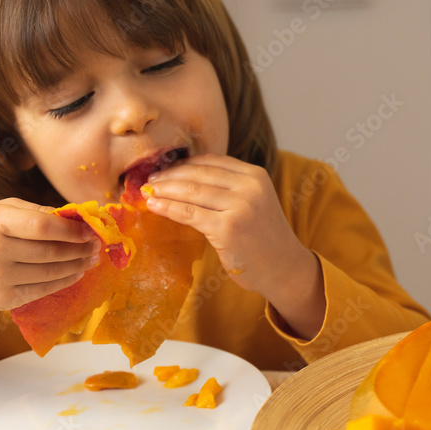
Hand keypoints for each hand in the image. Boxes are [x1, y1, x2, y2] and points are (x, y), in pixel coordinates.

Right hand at [0, 198, 100, 310]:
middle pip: (50, 252)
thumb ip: (37, 212)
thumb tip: (77, 217)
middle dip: (79, 249)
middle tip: (97, 245)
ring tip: (91, 258)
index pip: (42, 227)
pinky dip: (64, 281)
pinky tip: (77, 273)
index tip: (90, 231)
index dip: (71, 230)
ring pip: (50, 273)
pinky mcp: (3, 299)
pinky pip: (42, 290)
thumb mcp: (3, 210)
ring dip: (77, 266)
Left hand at [142, 155, 324, 336]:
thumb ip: (228, 187)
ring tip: (147, 191)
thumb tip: (184, 177)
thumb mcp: (253, 201)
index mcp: (255, 175)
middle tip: (149, 180)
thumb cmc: (263, 237)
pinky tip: (154, 205)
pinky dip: (168, 208)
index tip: (164, 169)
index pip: (211, 161)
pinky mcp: (228, 228)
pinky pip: (189, 213)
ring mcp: (240, 207)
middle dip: (169, 175)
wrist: (284, 268)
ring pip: (191, 191)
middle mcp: (249, 187)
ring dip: (164, 190)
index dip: (183, 164)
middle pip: (198, 174)